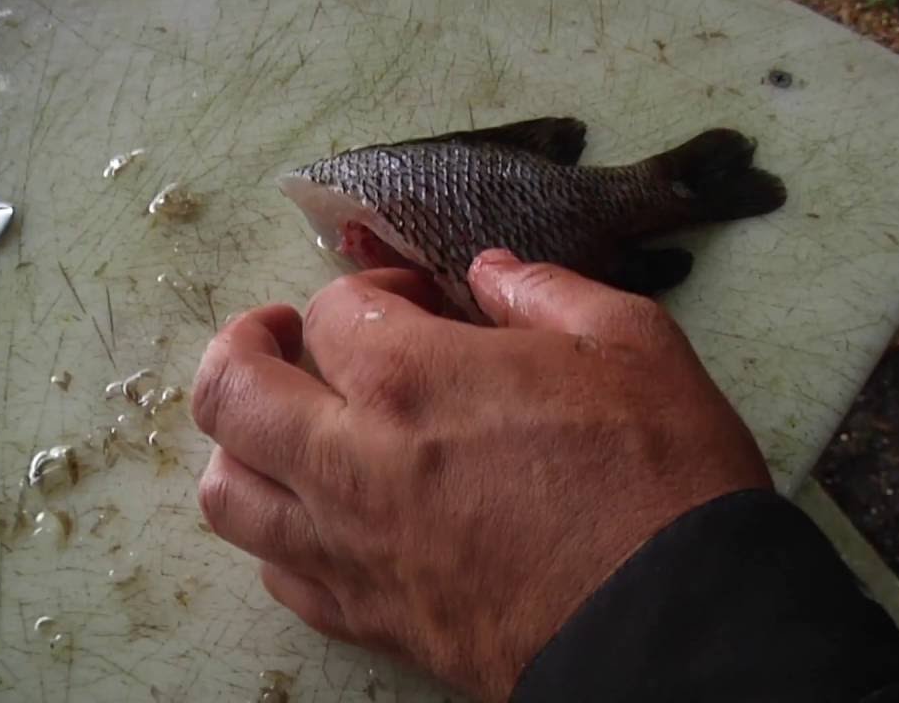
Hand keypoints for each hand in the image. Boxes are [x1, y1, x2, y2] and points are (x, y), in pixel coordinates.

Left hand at [191, 251, 771, 701]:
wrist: (669, 624)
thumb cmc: (659, 477)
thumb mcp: (631, 342)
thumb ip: (546, 291)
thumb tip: (492, 273)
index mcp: (412, 378)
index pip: (330, 311)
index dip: (372, 289)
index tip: (418, 299)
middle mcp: (354, 461)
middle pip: (231, 392)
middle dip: (247, 345)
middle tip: (290, 337)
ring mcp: (351, 550)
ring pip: (229, 492)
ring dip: (245, 442)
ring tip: (292, 425)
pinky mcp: (370, 621)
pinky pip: (279, 574)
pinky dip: (283, 533)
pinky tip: (327, 515)